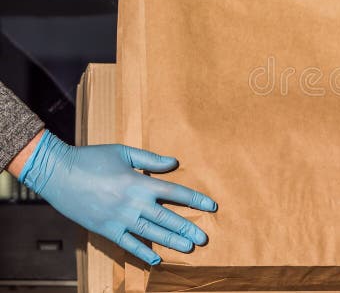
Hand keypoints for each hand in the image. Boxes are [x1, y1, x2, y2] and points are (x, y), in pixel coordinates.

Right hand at [18, 130, 216, 264]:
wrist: (57, 174)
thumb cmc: (91, 158)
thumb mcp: (124, 153)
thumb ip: (151, 160)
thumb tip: (174, 162)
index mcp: (139, 183)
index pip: (175, 193)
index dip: (195, 200)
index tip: (211, 206)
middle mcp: (132, 204)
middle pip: (167, 218)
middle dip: (187, 228)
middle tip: (204, 238)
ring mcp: (119, 219)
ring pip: (151, 233)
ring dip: (171, 242)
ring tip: (189, 248)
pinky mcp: (106, 229)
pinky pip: (127, 244)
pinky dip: (142, 253)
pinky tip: (156, 259)